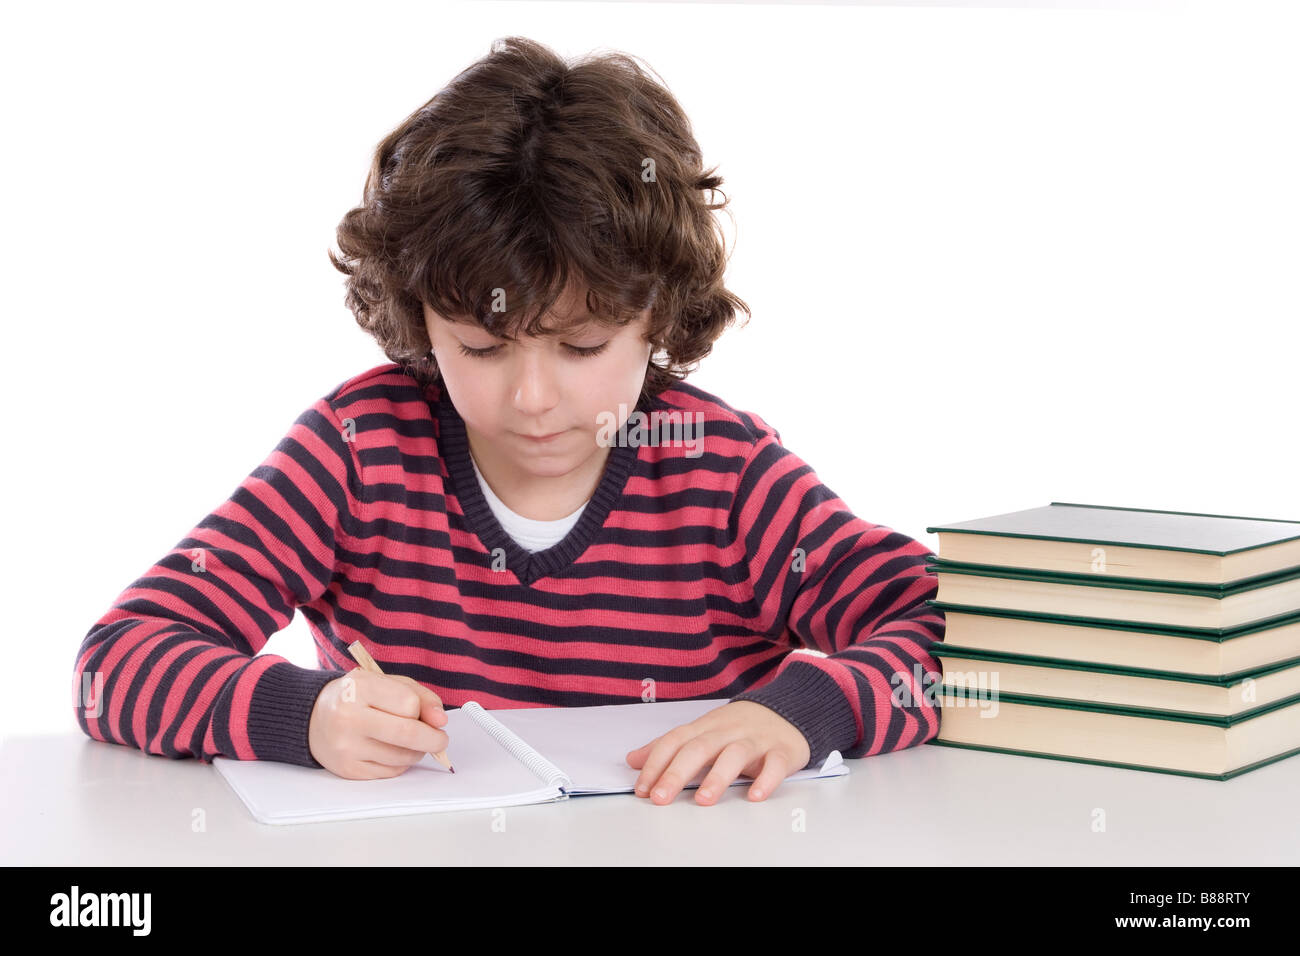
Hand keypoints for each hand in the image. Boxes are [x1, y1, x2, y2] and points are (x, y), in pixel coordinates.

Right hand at [308, 669, 448, 778]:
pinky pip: (390, 772)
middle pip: (408, 735)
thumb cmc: (357, 697)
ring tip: (410, 741)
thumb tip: (441, 720)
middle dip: (434, 739)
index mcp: (359, 689)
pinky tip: (391, 751)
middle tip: (440, 739)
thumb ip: (420, 696)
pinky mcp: (348, 769)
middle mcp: (348, 719)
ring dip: (417, 751)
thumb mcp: (387, 683)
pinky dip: (400, 763)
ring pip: (403, 757)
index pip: (409, 704)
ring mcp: (346, 747)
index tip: (423, 713)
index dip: (422, 710)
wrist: (313, 717)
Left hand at [625, 700, 810, 805]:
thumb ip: (669, 747)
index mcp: (706, 727)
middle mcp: (727, 732)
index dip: (656, 763)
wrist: (789, 711)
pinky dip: (766, 780)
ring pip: (735, 755)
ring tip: (702, 800)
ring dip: (717, 777)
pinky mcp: (781, 752)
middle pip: (699, 748)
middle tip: (660, 798)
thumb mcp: (702, 732)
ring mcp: (755, 741)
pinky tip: (755, 795)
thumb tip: (632, 760)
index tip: (642, 788)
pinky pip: (774, 765)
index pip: (675, 741)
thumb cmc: (740, 727)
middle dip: (676, 773)